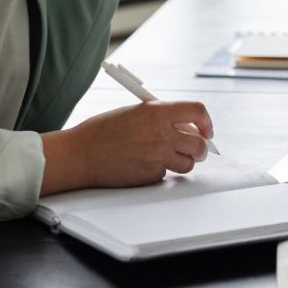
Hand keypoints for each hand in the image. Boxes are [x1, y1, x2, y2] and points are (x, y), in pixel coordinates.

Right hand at [40, 99, 214, 195]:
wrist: (81, 154)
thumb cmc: (103, 130)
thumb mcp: (135, 112)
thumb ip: (162, 116)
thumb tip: (187, 125)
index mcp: (157, 112)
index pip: (197, 111)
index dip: (206, 121)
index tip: (207, 129)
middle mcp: (161, 134)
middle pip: (199, 144)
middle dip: (201, 148)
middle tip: (196, 149)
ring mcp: (156, 157)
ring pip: (188, 164)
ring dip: (183, 161)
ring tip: (167, 156)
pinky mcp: (150, 176)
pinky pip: (165, 175)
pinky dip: (159, 171)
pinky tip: (142, 164)